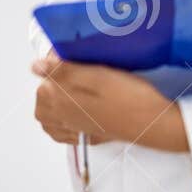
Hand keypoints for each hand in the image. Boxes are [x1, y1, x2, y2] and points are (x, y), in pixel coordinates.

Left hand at [32, 54, 188, 152]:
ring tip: (69, 89)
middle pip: (42, 100)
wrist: (156, 122)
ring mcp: (77, 129)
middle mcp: (64, 118)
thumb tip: (35, 66)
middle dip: (50, 83)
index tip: (68, 55)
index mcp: (61, 100)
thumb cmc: (130, 97)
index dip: (54, 63)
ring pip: (50, 118)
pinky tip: (74, 111)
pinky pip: (65, 133)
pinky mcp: (91, 136)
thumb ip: (62, 71)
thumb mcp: (96, 75)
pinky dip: (62, 123)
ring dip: (52, 103)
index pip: (43, 78)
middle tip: (70, 70)